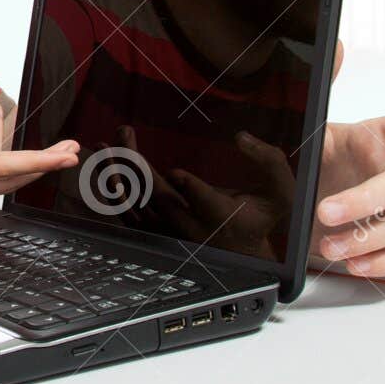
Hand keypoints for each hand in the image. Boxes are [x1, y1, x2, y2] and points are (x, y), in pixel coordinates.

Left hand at [120, 126, 293, 257]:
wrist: (243, 250)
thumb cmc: (261, 214)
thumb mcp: (280, 188)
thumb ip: (268, 160)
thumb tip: (241, 137)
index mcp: (223, 217)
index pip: (201, 201)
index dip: (188, 187)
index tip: (175, 172)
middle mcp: (191, 227)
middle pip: (157, 197)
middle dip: (136, 164)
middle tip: (122, 134)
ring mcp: (170, 232)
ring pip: (136, 205)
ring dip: (116, 173)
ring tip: (104, 144)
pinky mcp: (156, 232)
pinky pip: (127, 212)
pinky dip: (113, 188)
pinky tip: (107, 163)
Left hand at [313, 106, 384, 276]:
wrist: (316, 194)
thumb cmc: (323, 163)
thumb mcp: (312, 144)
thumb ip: (311, 140)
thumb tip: (290, 143)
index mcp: (380, 140)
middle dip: (362, 202)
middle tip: (325, 212)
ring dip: (365, 240)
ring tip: (330, 245)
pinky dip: (383, 262)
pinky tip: (356, 262)